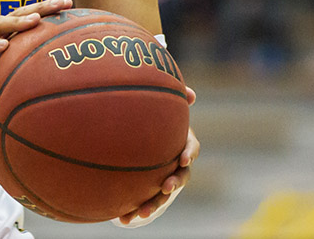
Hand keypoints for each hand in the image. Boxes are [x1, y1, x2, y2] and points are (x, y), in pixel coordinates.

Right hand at [0, 0, 72, 122]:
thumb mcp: (14, 77)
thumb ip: (32, 72)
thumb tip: (65, 80)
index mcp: (8, 37)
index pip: (29, 17)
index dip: (47, 9)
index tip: (69, 4)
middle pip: (17, 14)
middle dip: (38, 7)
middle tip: (59, 4)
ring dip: (16, 21)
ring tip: (35, 21)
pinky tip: (4, 46)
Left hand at [118, 87, 198, 224]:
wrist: (139, 140)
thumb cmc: (154, 118)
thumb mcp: (163, 108)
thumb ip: (175, 99)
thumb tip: (191, 93)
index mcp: (181, 143)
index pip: (192, 147)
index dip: (189, 153)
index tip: (183, 158)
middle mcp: (176, 164)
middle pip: (180, 177)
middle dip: (173, 184)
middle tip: (165, 187)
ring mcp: (163, 178)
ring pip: (162, 195)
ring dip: (153, 204)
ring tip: (140, 213)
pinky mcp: (148, 189)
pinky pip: (144, 201)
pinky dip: (134, 210)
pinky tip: (121, 218)